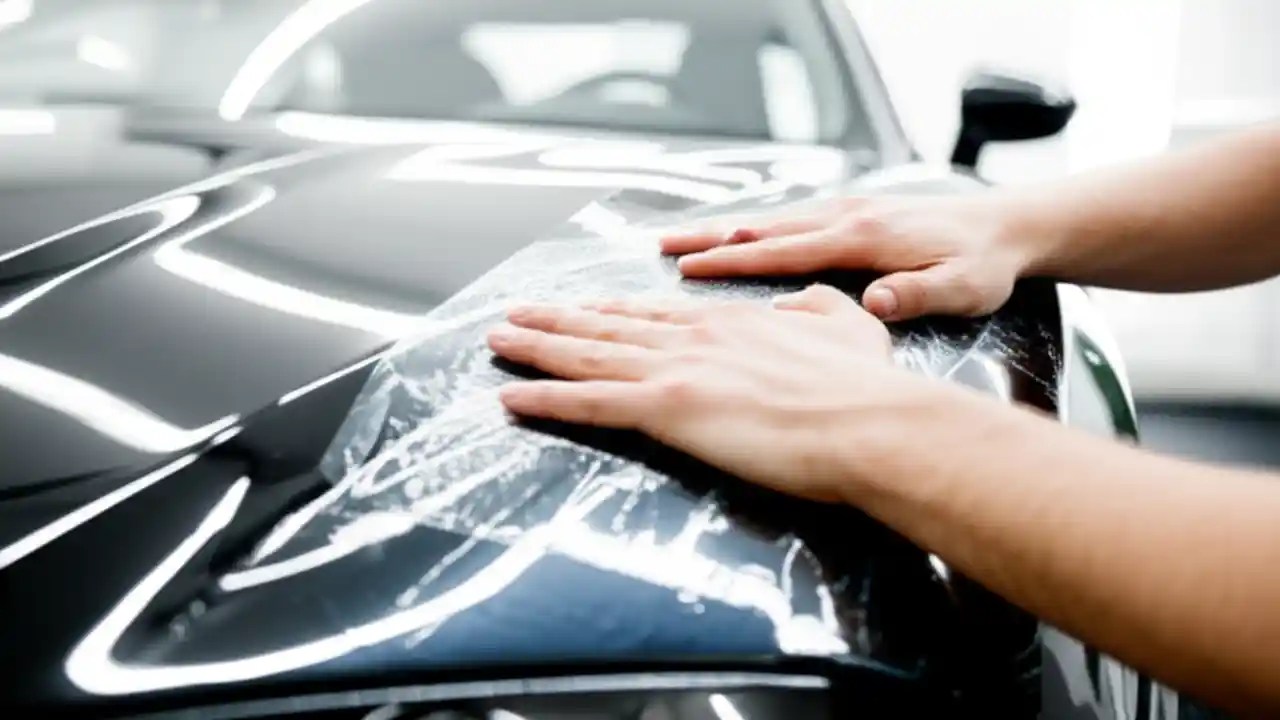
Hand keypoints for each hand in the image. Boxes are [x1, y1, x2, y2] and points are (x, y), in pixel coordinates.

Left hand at [487, 285, 943, 502]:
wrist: (869, 420)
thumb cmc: (864, 384)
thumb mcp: (848, 325)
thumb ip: (813, 307)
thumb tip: (793, 303)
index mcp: (731, 320)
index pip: (655, 311)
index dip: (611, 310)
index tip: (581, 307)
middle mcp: (692, 336)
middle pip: (608, 326)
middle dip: (557, 320)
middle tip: (517, 313)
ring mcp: (674, 370)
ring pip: (587, 356)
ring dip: (537, 349)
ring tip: (498, 340)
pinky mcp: (665, 409)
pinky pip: (590, 404)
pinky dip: (546, 400)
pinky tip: (511, 397)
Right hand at [660, 195, 1030, 320]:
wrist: (1008, 225)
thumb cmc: (985, 265)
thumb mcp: (962, 288)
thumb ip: (917, 295)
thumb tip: (875, 305)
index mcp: (862, 238)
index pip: (784, 252)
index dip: (733, 262)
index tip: (688, 270)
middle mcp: (846, 217)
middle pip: (764, 228)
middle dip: (709, 239)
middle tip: (661, 248)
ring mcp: (847, 211)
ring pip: (772, 221)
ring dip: (723, 230)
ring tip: (679, 240)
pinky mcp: (853, 214)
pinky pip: (790, 221)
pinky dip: (753, 228)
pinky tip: (734, 236)